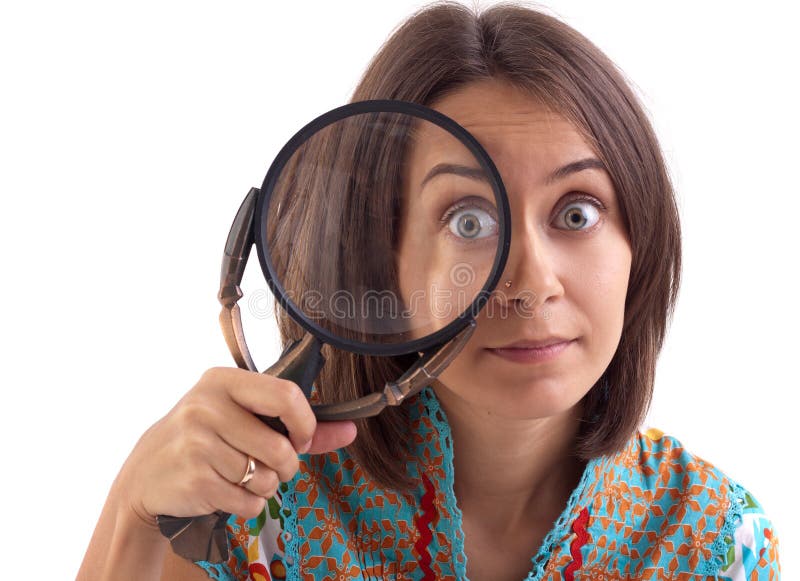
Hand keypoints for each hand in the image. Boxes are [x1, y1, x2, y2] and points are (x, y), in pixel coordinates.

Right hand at [114, 366, 356, 526]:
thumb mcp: (244, 419)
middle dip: (286, 466)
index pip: (286, 395)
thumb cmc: (207, 438)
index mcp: (224, 380)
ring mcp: (196, 443)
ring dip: (265, 487)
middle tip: (272, 467)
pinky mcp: (193, 479)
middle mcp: (206, 406)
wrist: (147, 473)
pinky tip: (228, 492)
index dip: (305, 424)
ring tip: (243, 477)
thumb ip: (300, 425)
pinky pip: (248, 503)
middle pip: (280, 446)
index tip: (299, 439)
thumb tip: (352, 430)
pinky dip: (249, 505)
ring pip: (265, 478)